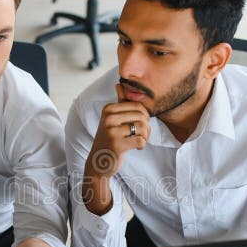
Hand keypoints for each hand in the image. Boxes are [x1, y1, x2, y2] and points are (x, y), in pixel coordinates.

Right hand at [81, 84, 149, 214]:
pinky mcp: (117, 144)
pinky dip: (142, 145)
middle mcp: (108, 118)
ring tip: (140, 141)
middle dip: (147, 127)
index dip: (145, 117)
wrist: (99, 162)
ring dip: (145, 136)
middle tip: (142, 135)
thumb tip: (119, 84)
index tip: (139, 126)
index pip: (138, 106)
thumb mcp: (112, 120)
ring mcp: (111, 131)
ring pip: (142, 127)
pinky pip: (140, 140)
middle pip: (142, 116)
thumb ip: (118, 102)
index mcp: (108, 109)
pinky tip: (137, 148)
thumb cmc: (109, 139)